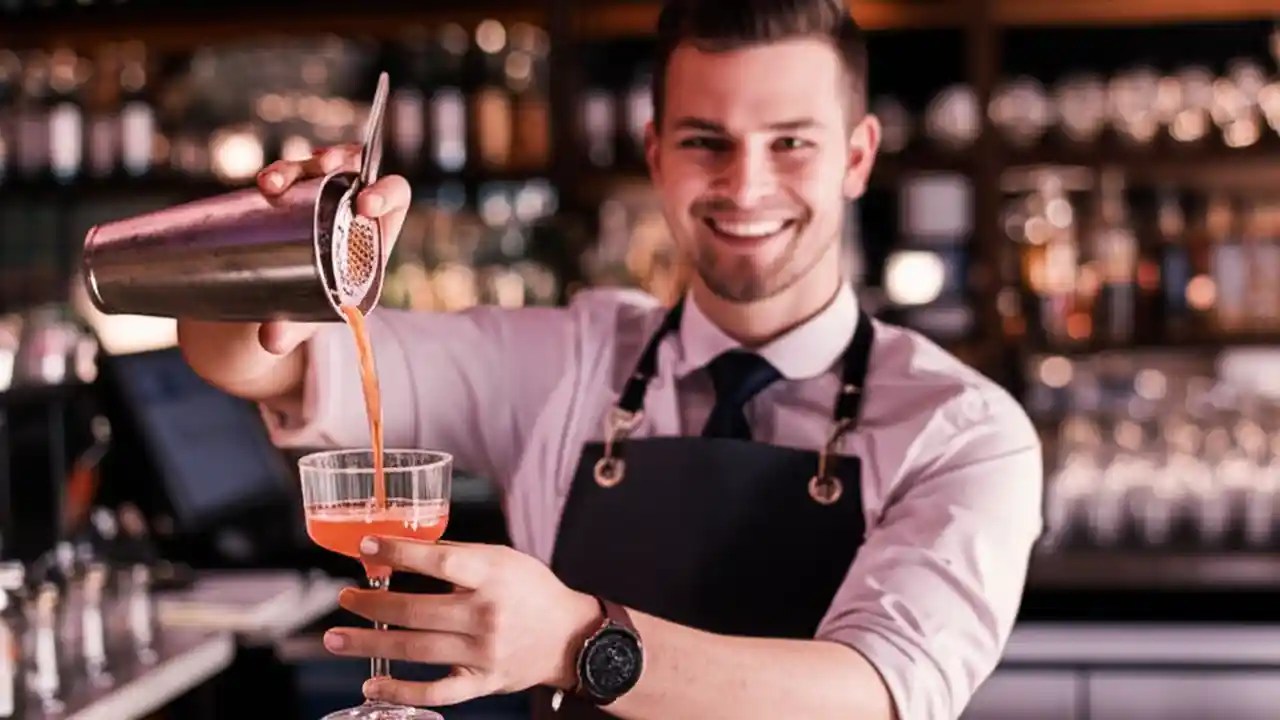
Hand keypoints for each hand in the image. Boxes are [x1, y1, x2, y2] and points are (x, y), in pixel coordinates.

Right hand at [252, 144, 412, 354]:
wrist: (290, 291)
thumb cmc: (321, 302)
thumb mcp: (316, 315)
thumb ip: (297, 329)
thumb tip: (270, 341)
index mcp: (379, 227)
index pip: (396, 194)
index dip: (386, 192)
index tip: (365, 205)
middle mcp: (353, 202)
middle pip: (355, 165)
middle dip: (340, 159)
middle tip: (323, 168)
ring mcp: (322, 191)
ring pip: (316, 164)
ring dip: (298, 167)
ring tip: (273, 184)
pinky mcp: (293, 189)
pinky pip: (289, 172)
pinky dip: (279, 173)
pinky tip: (264, 183)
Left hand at [323, 537, 602, 707]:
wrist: (570, 637)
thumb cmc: (533, 592)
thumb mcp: (504, 559)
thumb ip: (458, 555)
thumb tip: (405, 548)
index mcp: (493, 576)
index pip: (438, 561)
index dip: (399, 554)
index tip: (367, 547)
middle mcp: (486, 615)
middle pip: (416, 610)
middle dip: (372, 604)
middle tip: (345, 598)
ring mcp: (483, 652)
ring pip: (415, 649)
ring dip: (369, 645)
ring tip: (336, 638)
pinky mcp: (482, 682)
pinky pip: (436, 691)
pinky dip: (401, 691)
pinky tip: (372, 686)